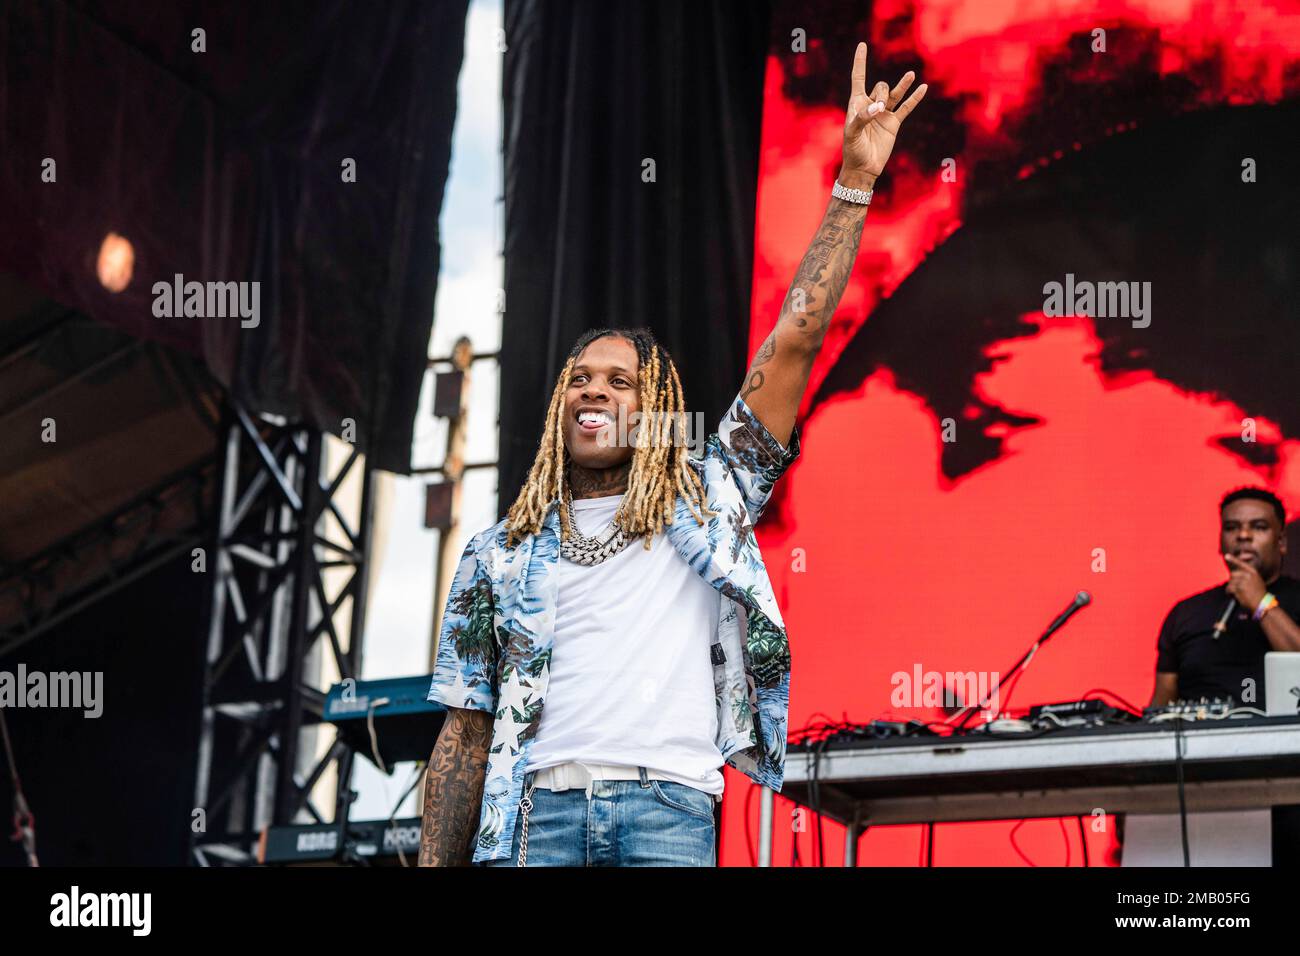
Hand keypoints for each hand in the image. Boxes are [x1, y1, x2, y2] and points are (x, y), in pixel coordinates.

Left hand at [840, 42, 927, 188]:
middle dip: (882, 94)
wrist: (864, 168)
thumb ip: (863, 118)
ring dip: (902, 85)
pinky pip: (906, 108)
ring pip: (894, 94)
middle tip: (879, 110)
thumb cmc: (853, 150)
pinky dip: (914, 99)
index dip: (860, 62)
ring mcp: (883, 114)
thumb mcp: (852, 133)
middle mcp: (871, 106)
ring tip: (911, 76)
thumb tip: (879, 107)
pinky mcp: (893, 123)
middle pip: (880, 87)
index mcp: (856, 104)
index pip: (858, 78)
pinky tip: (922, 88)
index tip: (862, 45)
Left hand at [1224, 553, 1267, 609]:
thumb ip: (1247, 576)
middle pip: (1233, 574)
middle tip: (1236, 588)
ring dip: (1231, 588)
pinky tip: (1233, 595)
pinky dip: (1229, 592)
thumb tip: (1234, 574)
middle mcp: (1249, 575)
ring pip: (1230, 582)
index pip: (1242, 564)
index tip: (1226, 556)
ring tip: (1237, 593)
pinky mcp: (1239, 587)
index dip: (1234, 559)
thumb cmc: (1258, 594)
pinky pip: (1229, 588)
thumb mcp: (1256, 582)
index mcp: (1253, 573)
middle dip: (1232, 581)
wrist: (1262, 603)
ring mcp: (1244, 581)